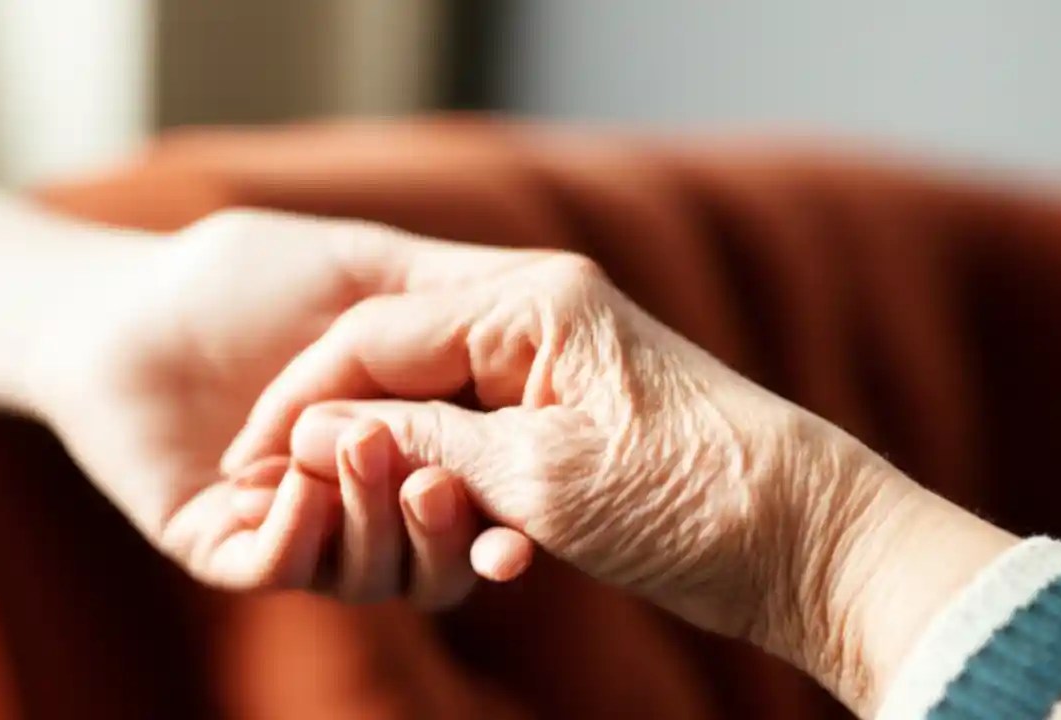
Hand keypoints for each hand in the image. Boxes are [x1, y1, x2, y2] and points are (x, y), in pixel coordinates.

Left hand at [23, 210, 534, 598]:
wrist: (125, 300)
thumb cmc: (244, 278)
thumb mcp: (366, 268)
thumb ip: (449, 291)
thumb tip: (550, 300)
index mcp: (408, 447)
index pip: (480, 503)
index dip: (511, 515)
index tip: (533, 517)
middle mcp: (360, 505)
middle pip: (433, 560)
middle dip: (443, 528)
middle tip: (437, 479)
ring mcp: (295, 531)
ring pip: (366, 574)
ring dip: (372, 520)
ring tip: (362, 447)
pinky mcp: (223, 548)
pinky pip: (278, 568)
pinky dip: (298, 534)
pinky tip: (297, 484)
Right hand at [223, 252, 1007, 708]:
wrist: (811, 536)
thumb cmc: (691, 498)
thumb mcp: (540, 476)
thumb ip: (422, 444)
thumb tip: (319, 431)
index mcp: (531, 301)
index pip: (378, 335)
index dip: (305, 399)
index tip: (249, 458)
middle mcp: (540, 314)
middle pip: (400, 358)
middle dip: (338, 424)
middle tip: (276, 484)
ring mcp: (558, 363)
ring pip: (435, 399)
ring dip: (389, 455)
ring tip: (335, 504)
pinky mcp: (572, 412)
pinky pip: (479, 429)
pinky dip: (443, 470)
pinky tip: (417, 508)